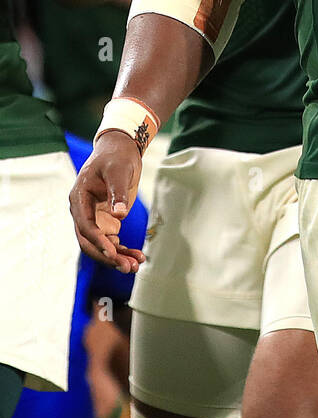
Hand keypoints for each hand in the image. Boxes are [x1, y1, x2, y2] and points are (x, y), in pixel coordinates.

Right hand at [69, 132, 144, 271]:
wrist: (120, 149)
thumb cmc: (116, 156)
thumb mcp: (118, 170)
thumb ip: (118, 192)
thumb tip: (119, 215)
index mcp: (79, 198)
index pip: (85, 226)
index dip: (97, 240)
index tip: (112, 252)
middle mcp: (83, 211)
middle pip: (90, 241)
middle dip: (108, 256)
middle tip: (128, 267)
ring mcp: (94, 217)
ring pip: (101, 244)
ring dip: (117, 257)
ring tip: (136, 266)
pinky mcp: (106, 220)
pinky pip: (112, 240)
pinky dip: (123, 250)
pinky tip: (137, 256)